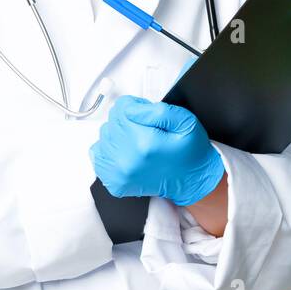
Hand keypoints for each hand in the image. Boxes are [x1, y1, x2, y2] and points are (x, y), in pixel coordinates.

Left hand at [89, 81, 224, 206]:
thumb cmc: (190, 152)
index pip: (121, 108)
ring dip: (118, 135)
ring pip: (104, 136)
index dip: (136, 106)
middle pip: (112, 121)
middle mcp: (128, 160)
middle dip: (127, 120)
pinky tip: (126, 152)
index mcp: (144, 143)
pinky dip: (109, 150)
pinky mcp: (115, 182)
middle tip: (146, 129)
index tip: (147, 115)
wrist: (192, 181)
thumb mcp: (185, 121)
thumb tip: (130, 109)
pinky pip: (98, 155)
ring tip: (138, 141)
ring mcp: (119, 173)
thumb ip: (158, 110)